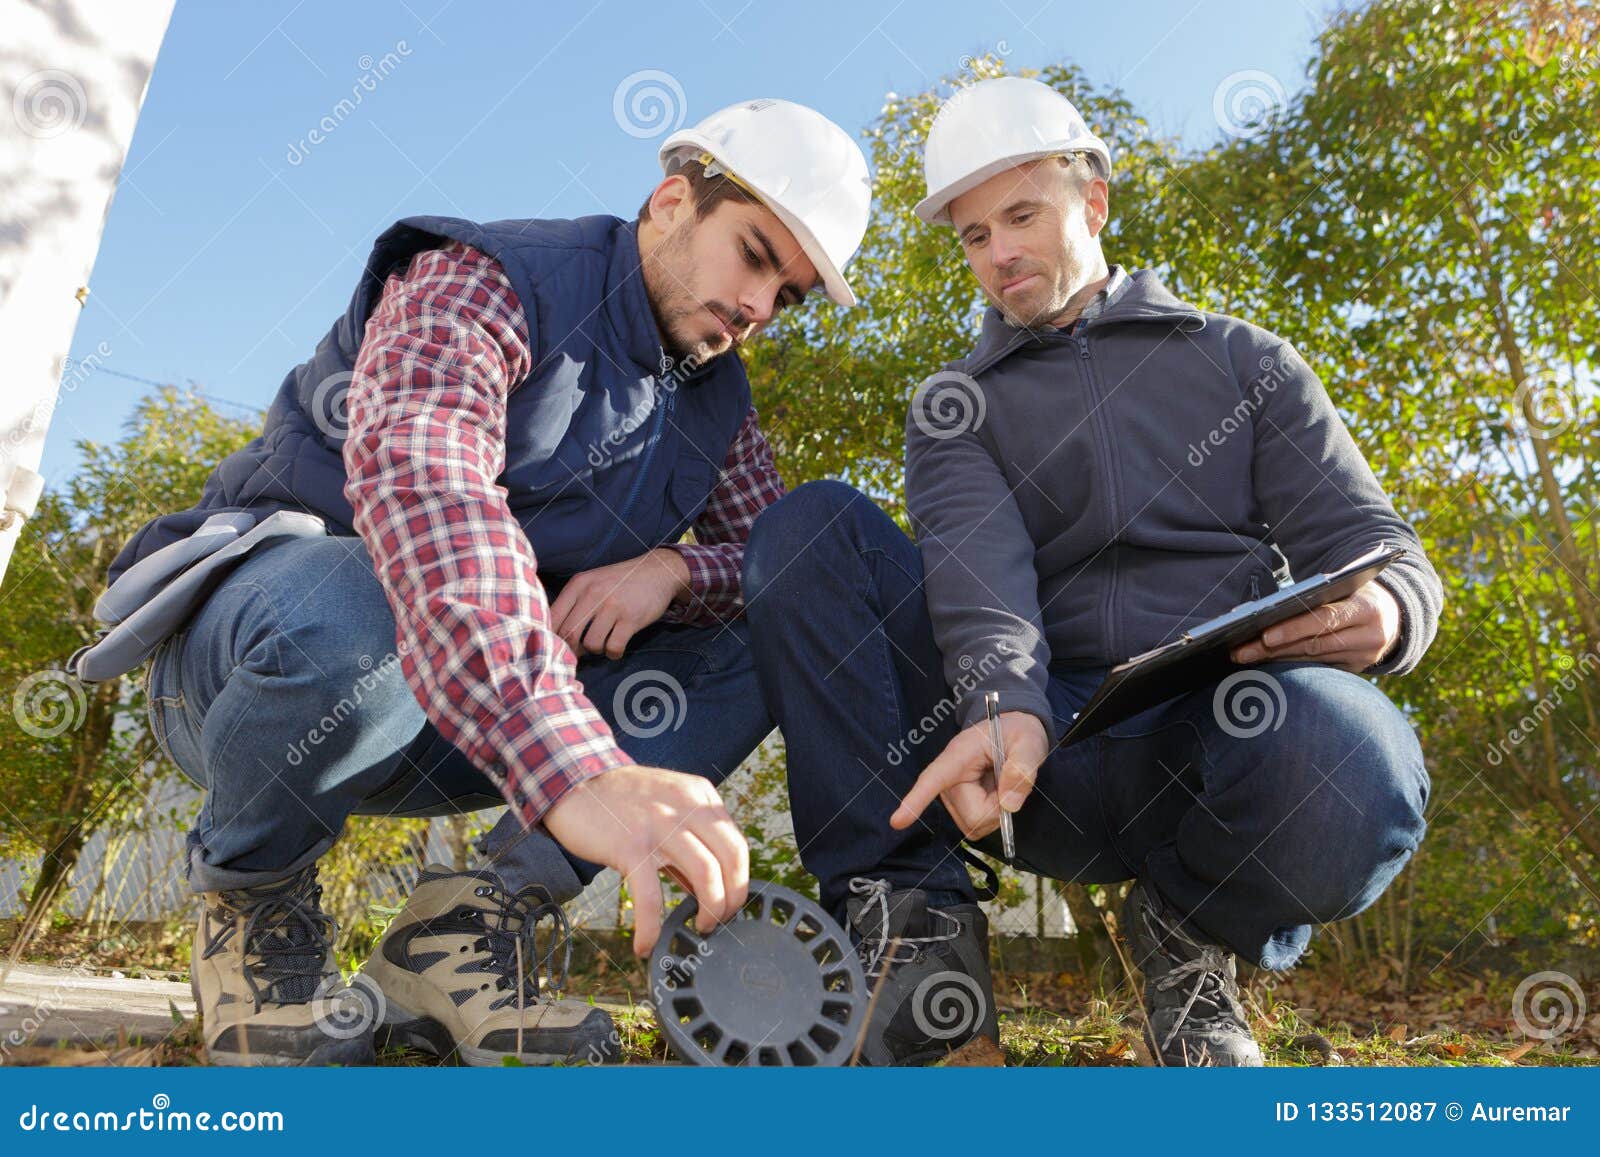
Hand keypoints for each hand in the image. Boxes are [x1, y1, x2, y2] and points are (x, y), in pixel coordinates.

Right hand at [542, 764, 748, 956]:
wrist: (572, 782)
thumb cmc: (621, 800)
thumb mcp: (667, 805)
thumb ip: (691, 840)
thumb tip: (708, 891)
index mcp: (699, 796)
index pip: (737, 844)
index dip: (740, 881)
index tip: (729, 905)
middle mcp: (686, 806)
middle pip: (731, 859)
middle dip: (732, 899)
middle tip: (717, 922)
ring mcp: (659, 824)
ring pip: (706, 874)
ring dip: (708, 911)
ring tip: (696, 930)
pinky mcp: (630, 845)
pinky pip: (650, 895)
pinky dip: (652, 926)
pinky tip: (646, 945)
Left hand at [550, 548, 690, 658]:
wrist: (657, 571)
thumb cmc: (620, 581)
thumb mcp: (592, 583)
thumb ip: (573, 602)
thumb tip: (555, 635)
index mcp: (578, 584)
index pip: (553, 617)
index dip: (552, 637)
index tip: (558, 646)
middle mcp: (593, 593)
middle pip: (569, 633)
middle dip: (571, 649)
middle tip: (579, 653)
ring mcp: (613, 606)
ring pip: (592, 643)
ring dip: (596, 650)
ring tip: (603, 643)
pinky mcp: (631, 618)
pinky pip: (614, 647)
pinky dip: (614, 653)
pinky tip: (617, 647)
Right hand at [889, 711, 1047, 840]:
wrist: (1013, 732)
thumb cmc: (1018, 733)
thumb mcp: (1029, 741)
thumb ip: (1022, 768)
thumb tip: (1009, 806)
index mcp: (959, 755)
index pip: (933, 779)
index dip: (916, 800)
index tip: (897, 821)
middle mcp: (948, 778)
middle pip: (972, 816)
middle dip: (998, 809)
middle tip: (1012, 783)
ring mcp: (952, 794)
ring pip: (975, 824)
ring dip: (997, 812)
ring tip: (1003, 784)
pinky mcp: (959, 806)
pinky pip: (977, 826)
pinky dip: (993, 816)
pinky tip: (997, 794)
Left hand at [1230, 579, 1400, 671]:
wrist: (1395, 615)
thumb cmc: (1357, 594)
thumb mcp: (1347, 586)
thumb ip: (1318, 595)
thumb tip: (1268, 607)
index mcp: (1367, 609)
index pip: (1324, 620)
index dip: (1293, 629)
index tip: (1264, 636)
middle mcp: (1369, 637)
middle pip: (1313, 645)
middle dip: (1273, 649)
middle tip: (1240, 651)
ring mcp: (1363, 657)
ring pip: (1312, 660)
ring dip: (1276, 660)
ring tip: (1246, 657)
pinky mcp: (1355, 670)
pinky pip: (1317, 669)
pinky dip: (1290, 665)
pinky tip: (1266, 663)